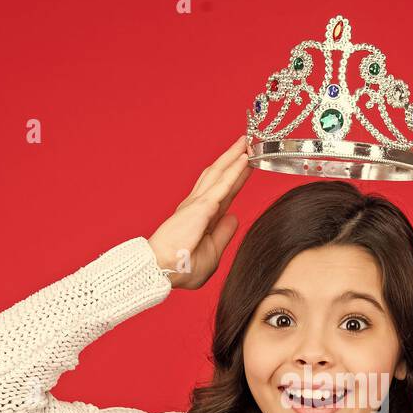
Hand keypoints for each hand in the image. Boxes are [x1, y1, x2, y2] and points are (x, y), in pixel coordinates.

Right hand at [149, 134, 252, 289]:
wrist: (164, 269)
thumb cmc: (182, 267)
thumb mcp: (212, 253)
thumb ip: (223, 234)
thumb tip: (234, 217)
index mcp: (202, 218)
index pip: (223, 193)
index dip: (236, 178)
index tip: (248, 166)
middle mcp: (199, 206)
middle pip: (220, 176)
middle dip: (233, 159)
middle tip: (247, 144)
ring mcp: (199, 204)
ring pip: (220, 173)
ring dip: (233, 157)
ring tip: (246, 142)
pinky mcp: (201, 206)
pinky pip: (222, 184)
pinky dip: (234, 170)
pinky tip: (243, 158)